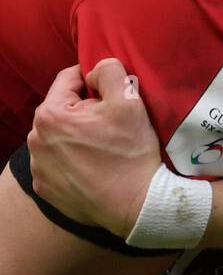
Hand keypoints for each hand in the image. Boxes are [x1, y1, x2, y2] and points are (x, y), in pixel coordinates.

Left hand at [28, 59, 162, 236]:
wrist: (136, 205)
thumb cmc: (131, 152)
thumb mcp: (128, 99)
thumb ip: (109, 70)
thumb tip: (94, 70)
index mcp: (50, 115)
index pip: (68, 79)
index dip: (93, 80)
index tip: (111, 93)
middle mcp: (35, 140)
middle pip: (62, 109)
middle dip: (84, 109)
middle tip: (110, 123)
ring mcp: (39, 167)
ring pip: (59, 136)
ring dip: (76, 135)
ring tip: (103, 147)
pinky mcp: (45, 189)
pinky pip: (57, 161)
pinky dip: (72, 159)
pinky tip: (93, 166)